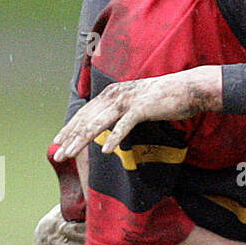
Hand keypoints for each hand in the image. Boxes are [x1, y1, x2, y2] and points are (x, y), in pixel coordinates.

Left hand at [52, 67, 220, 160]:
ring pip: (98, 124)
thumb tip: (110, 123)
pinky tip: (105, 151)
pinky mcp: (142, 108)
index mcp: (111, 94)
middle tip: (58, 156)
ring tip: (70, 155)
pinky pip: (124, 126)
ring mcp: (127, 101)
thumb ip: (121, 111)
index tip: (58, 142)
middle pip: (87, 120)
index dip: (70, 128)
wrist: (187, 88)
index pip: (85, 113)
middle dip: (70, 139)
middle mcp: (115, 95)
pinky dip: (114, 138)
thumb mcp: (136, 103)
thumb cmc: (163, 98)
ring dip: (82, 141)